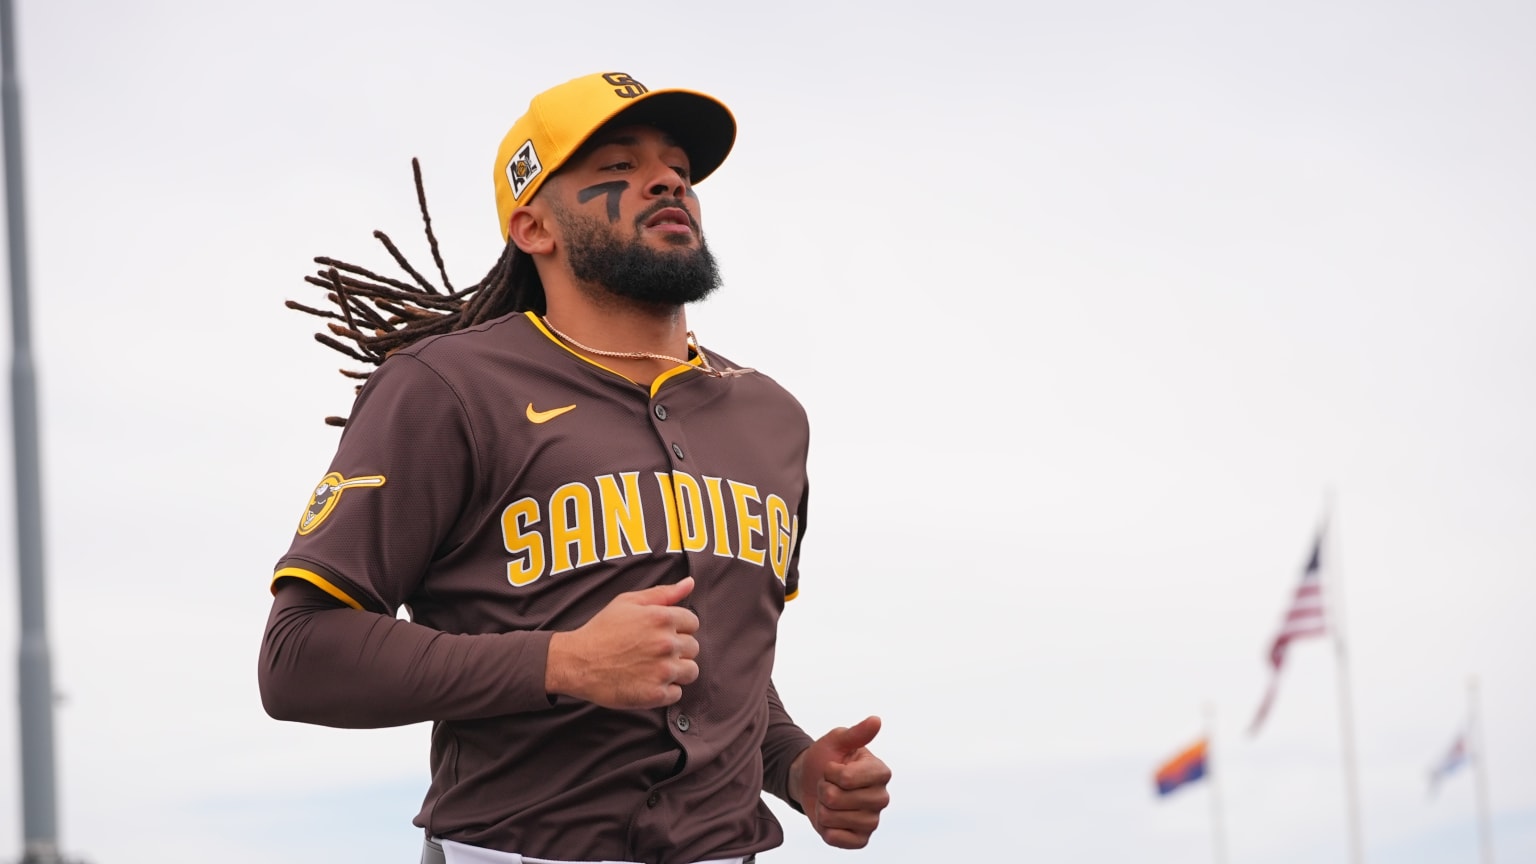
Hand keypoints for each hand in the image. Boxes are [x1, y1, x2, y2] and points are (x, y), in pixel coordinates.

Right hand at [545, 578, 699, 708]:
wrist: (577, 662)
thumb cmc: (602, 630)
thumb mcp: (628, 602)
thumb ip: (663, 593)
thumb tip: (690, 583)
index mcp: (662, 618)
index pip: (693, 623)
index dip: (679, 628)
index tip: (662, 634)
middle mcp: (666, 644)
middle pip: (693, 648)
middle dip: (678, 649)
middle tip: (654, 651)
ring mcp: (662, 671)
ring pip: (691, 671)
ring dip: (677, 670)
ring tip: (655, 668)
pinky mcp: (655, 694)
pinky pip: (677, 693)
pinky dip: (665, 690)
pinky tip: (648, 682)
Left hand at [791, 716, 891, 848]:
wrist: (811, 781)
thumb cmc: (826, 758)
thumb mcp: (836, 741)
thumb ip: (856, 733)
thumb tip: (876, 720)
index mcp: (880, 772)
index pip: (847, 778)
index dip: (830, 772)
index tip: (832, 767)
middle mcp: (882, 797)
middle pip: (836, 799)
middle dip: (823, 789)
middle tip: (829, 784)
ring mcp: (873, 820)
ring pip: (832, 818)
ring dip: (822, 808)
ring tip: (829, 800)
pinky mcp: (861, 839)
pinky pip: (835, 839)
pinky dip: (825, 829)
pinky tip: (832, 819)